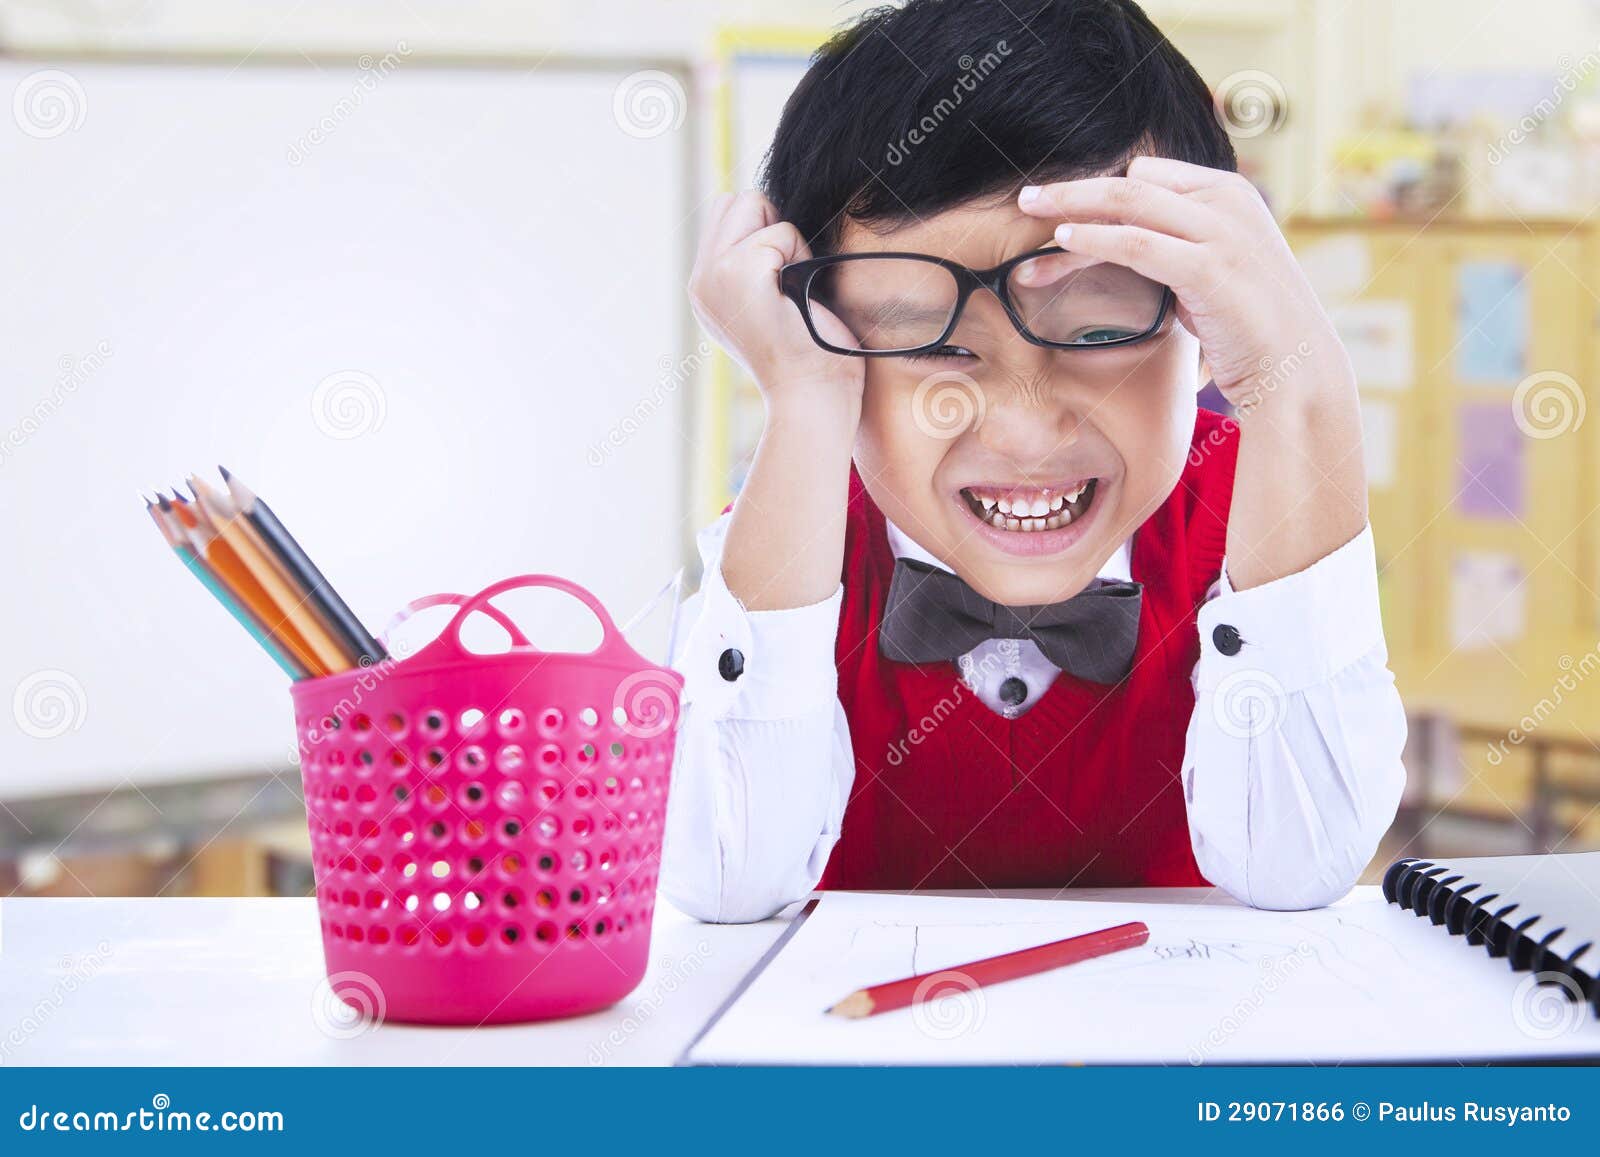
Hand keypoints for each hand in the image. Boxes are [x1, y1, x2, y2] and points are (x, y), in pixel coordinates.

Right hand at [688, 190, 864, 420]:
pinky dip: (800, 257)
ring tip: (793, 293)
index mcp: (706, 291)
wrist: (812, 400)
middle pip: (737, 201)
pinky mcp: (738, 272)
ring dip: (786, 242)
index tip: (782, 282)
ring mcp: (714, 275)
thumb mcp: (772, 309)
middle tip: (789, 284)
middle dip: (772, 227)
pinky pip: (781, 230)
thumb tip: (772, 220)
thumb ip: (758, 268)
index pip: (726, 214)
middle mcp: (701, 282)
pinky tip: (798, 299)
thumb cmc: (812, 359)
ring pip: (755, 205)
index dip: (765, 232)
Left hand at [1016, 157, 1353, 409]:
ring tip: (1029, 212)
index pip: (1149, 174)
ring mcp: (1221, 231)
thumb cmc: (1245, 323)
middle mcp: (1228, 200)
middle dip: (1075, 188)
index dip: (1100, 187)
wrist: (1294, 366)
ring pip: (1128, 204)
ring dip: (1071, 206)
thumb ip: (1174, 243)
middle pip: (1133, 181)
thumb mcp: (1209, 268)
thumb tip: (1121, 237)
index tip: (1058, 201)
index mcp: (1229, 191)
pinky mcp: (1209, 267)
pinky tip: (1062, 240)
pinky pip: (1136, 244)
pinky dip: (1094, 239)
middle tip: (1027, 196)